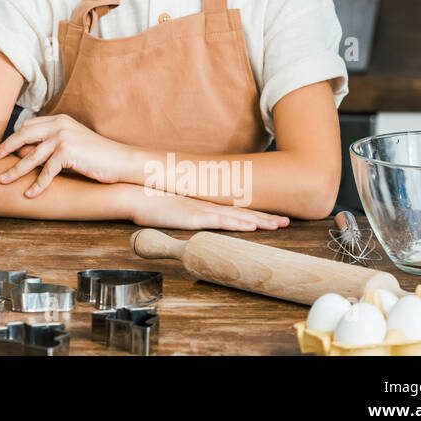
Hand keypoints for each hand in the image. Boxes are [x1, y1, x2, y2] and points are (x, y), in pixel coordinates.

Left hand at [0, 113, 129, 195]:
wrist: (122, 160)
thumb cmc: (98, 155)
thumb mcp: (73, 142)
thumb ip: (52, 144)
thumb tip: (26, 154)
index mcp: (60, 119)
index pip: (29, 125)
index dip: (14, 137)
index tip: (3, 148)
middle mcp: (59, 125)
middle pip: (24, 135)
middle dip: (6, 148)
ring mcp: (63, 138)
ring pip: (31, 156)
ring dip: (15, 170)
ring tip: (3, 180)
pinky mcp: (68, 153)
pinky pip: (46, 171)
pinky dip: (37, 184)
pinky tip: (29, 194)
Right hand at [127, 188, 288, 230]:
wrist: (133, 194)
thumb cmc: (150, 202)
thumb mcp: (173, 209)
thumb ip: (186, 212)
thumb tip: (193, 218)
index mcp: (204, 205)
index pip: (235, 210)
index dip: (255, 214)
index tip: (273, 218)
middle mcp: (207, 205)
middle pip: (242, 212)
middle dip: (266, 218)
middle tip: (286, 222)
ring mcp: (201, 210)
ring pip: (237, 216)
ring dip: (259, 221)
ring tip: (279, 225)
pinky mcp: (193, 216)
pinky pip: (219, 220)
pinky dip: (237, 222)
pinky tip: (251, 226)